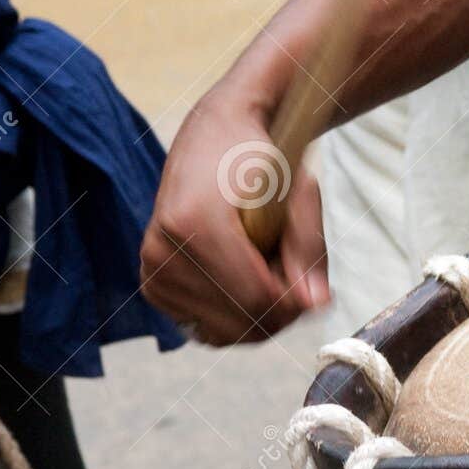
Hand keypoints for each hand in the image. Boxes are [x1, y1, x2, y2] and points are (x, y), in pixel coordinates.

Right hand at [141, 91, 328, 345]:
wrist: (217, 135)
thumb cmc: (262, 158)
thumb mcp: (298, 190)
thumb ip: (309, 247)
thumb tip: (316, 304)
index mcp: (191, 223)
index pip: (257, 297)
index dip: (297, 300)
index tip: (313, 277)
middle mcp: (160, 252)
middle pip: (243, 322)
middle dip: (280, 307)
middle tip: (290, 266)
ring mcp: (152, 273)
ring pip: (228, 333)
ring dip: (260, 313)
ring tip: (264, 267)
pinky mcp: (154, 288)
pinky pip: (209, 329)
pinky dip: (237, 317)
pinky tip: (244, 281)